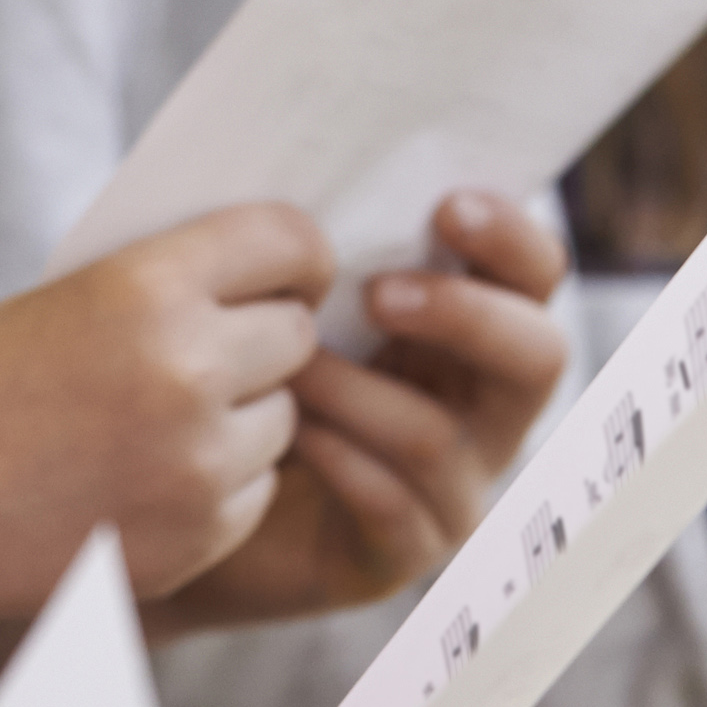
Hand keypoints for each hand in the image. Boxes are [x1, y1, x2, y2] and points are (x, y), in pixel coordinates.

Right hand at [0, 205, 326, 612]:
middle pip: (297, 337)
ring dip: (242, 418)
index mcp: (147, 288)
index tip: (288, 273)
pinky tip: (139, 482)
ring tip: (153, 424)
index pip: (286, 240)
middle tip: (215, 350)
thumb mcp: (66, 297)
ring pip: (283, 421)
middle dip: (265, 341)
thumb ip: (169, 286)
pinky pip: (252, 492)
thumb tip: (273, 277)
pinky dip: (216, 486)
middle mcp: (186, 372)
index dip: (295, 256)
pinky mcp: (193, 541)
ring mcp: (195, 466)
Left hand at [156, 192, 571, 632]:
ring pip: (443, 434)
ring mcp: (450, 490)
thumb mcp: (283, 290)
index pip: (535, 277)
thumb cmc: (230, 361)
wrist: (168, 477)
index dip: (512, 238)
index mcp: (468, 331)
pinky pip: (395, 505)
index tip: (446, 204)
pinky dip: (339, 458)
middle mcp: (481, 410)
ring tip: (289, 363)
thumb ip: (325, 240)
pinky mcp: (399, 554)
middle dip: (465, 314)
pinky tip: (286, 431)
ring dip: (359, 389)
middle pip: (538, 356)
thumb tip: (330, 152)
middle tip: (378, 291)